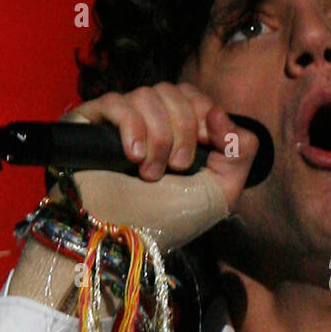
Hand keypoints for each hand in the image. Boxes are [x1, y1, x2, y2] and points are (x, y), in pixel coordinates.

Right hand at [59, 82, 259, 248]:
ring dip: (157, 136)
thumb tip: (218, 111)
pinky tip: (133, 157)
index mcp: (178, 133)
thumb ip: (240, 151)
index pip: (192, 95)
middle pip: (172, 91)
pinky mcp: (89, 122)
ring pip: (146, 94)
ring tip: (149, 173)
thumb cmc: (167, 221)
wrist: (118, 240)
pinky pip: (116, 101)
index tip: (205, 144)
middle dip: (183, 130)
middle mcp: (148, 122)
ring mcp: (118, 121)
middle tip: (177, 168)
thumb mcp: (220, 192)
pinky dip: (131, 127)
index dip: (202, 113)